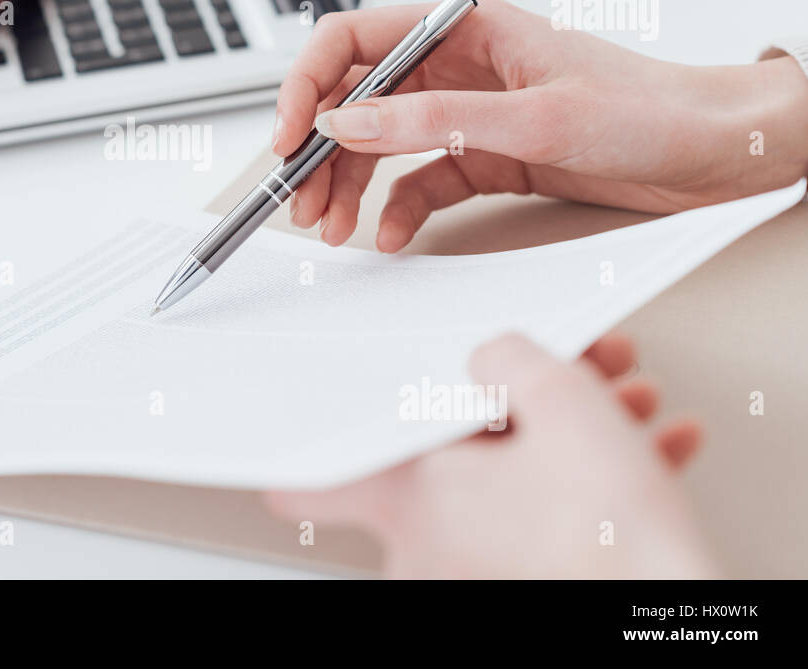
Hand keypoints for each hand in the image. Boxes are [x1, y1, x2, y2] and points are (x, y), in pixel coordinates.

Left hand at [267, 332, 716, 577]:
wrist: (675, 624)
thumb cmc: (611, 542)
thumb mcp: (558, 401)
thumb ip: (507, 357)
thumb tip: (493, 355)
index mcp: (406, 495)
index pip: (308, 478)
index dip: (310, 441)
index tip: (306, 416)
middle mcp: (426, 544)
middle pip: (445, 450)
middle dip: (510, 403)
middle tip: (559, 377)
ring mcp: (476, 572)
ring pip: (506, 477)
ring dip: (565, 433)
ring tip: (622, 402)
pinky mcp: (528, 584)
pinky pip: (546, 518)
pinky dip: (590, 481)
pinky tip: (644, 447)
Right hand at [273, 0, 807, 249]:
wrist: (712, 153)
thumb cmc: (646, 110)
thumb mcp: (533, 117)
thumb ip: (432, 119)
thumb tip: (346, 119)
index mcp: (462, 25)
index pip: (354, 39)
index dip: (307, 84)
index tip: (288, 136)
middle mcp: (455, 64)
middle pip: (356, 100)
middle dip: (321, 150)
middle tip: (300, 198)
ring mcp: (466, 112)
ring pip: (379, 144)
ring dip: (350, 186)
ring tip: (334, 228)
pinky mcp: (482, 155)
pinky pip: (419, 179)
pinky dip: (398, 208)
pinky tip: (391, 233)